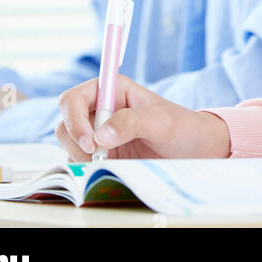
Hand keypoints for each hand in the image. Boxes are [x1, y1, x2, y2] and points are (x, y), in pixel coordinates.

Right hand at [56, 74, 230, 160]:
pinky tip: (109, 171)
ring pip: (70, 146)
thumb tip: (101, 134)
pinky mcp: (102, 156)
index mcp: (112, 90)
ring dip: (82, 159)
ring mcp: (99, 135)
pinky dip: (87, 171)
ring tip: (110, 164)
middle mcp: (101, 110)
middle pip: (66, 122)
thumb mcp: (162, 122)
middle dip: (77, 142)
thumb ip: (132, 122)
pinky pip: (79, 164)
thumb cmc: (182, 127)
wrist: (195, 151)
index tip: (91, 141)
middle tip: (98, 159)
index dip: (74, 118)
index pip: (74, 98)